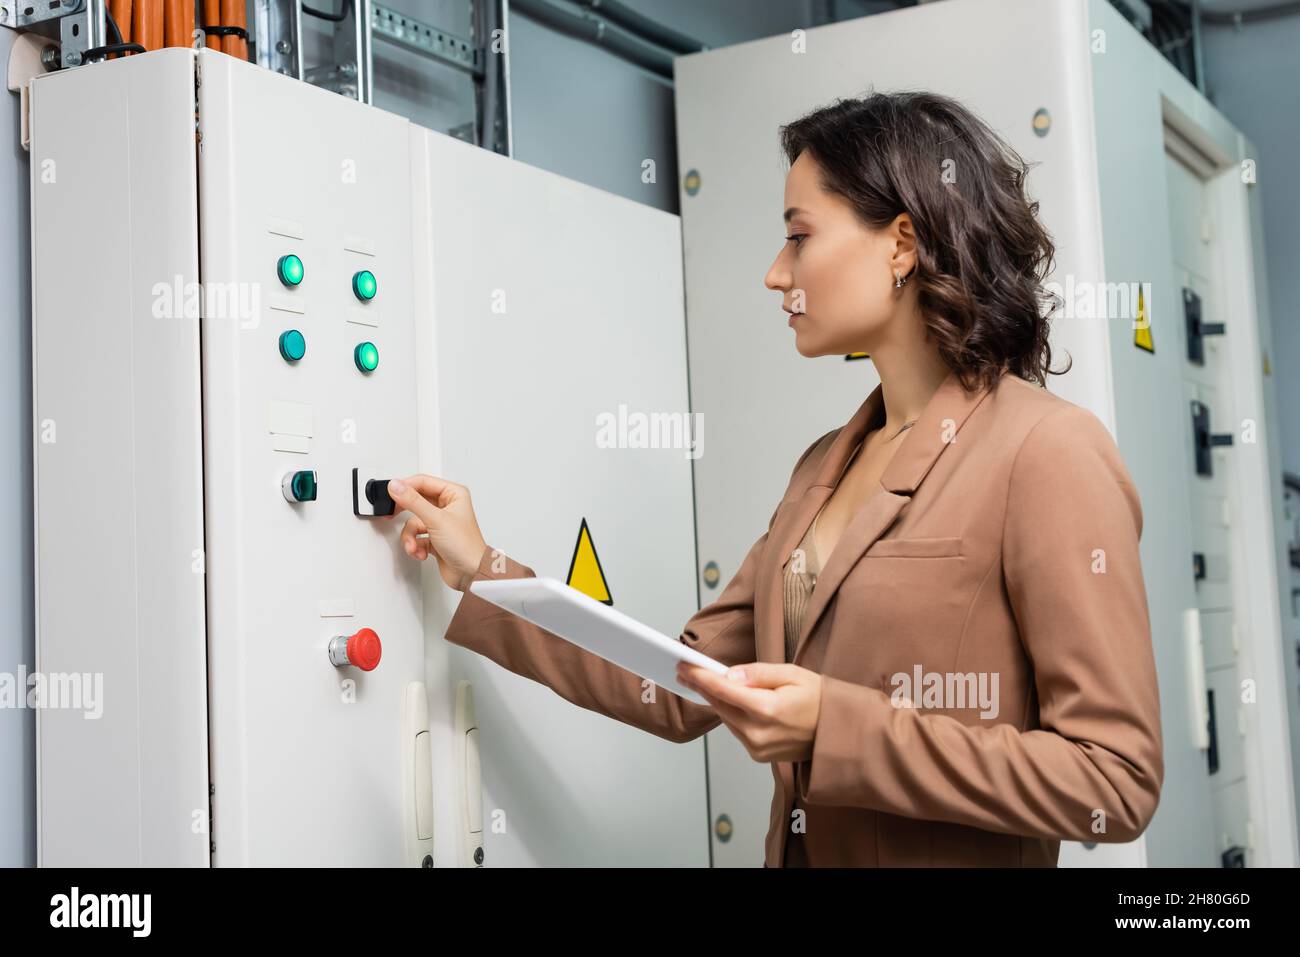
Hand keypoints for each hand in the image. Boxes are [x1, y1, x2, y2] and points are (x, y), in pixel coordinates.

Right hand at [384, 475, 488, 591]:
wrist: (471, 575)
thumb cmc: (466, 546)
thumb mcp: (436, 519)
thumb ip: (413, 501)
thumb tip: (396, 486)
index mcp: (453, 494)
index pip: (423, 482)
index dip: (405, 487)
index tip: (390, 494)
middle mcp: (447, 506)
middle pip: (416, 501)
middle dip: (404, 512)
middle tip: (391, 514)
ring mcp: (440, 522)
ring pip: (413, 522)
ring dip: (411, 536)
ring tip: (414, 546)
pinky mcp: (435, 538)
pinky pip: (416, 536)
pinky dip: (415, 545)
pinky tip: (421, 552)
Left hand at [676, 661, 821, 762]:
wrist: (836, 733)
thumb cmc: (819, 700)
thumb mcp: (792, 674)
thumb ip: (758, 673)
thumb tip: (730, 674)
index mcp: (767, 709)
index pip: (723, 690)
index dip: (700, 677)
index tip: (684, 666)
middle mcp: (758, 733)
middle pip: (719, 705)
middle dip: (702, 687)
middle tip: (686, 671)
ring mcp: (757, 747)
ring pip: (726, 718)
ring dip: (716, 700)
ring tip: (705, 682)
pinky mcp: (758, 755)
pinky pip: (736, 730)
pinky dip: (731, 715)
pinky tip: (731, 702)